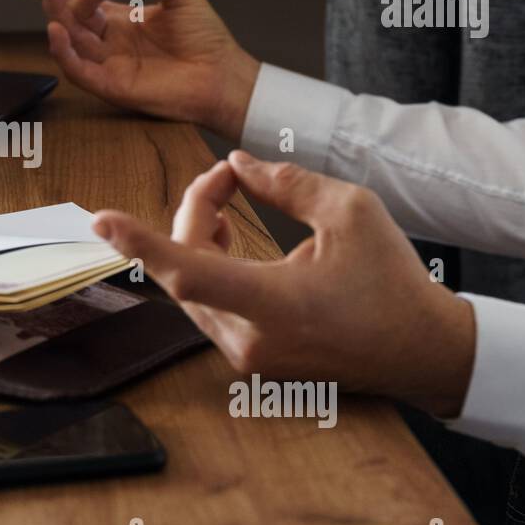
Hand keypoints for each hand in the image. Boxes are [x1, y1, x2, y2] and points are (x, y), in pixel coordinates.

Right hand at [14, 0, 259, 139]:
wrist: (223, 75)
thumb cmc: (206, 38)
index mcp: (122, 18)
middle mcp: (110, 41)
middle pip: (70, 17)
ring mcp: (108, 63)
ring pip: (70, 40)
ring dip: (57, 16)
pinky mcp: (111, 86)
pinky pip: (78, 71)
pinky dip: (64, 53)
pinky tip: (57, 31)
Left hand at [91, 151, 476, 417]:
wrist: (424, 351)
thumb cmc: (394, 283)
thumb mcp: (351, 212)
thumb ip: (286, 183)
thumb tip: (237, 164)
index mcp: (273, 306)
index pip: (187, 270)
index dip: (140, 243)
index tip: (100, 222)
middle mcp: (250, 340)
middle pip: (185, 268)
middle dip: (193, 212)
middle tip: (223, 175)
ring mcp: (248, 356)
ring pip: (192, 287)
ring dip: (197, 238)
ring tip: (227, 198)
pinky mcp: (252, 360)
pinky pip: (209, 305)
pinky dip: (209, 266)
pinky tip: (226, 236)